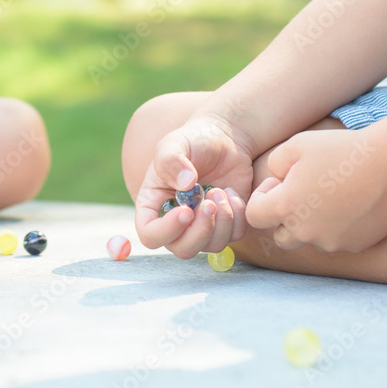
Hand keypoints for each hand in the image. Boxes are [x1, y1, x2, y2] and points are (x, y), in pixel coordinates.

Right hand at [134, 115, 250, 258]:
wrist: (225, 138)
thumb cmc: (193, 139)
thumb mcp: (175, 143)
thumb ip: (171, 161)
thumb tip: (185, 184)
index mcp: (154, 206)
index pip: (150, 235)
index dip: (166, 231)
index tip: (186, 210)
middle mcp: (176, 222)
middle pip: (182, 249)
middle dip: (200, 230)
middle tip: (210, 202)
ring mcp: (202, 226)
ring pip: (211, 246)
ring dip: (221, 220)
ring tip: (221, 190)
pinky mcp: (227, 224)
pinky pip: (234, 236)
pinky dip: (237, 216)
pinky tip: (232, 193)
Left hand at [246, 128, 386, 252]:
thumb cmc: (342, 150)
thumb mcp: (297, 145)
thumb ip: (274, 163)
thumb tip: (275, 180)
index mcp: (286, 207)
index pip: (254, 216)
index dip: (262, 198)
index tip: (280, 182)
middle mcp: (306, 231)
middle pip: (281, 236)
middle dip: (286, 219)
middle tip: (304, 194)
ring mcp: (332, 241)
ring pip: (312, 238)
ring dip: (315, 223)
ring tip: (333, 195)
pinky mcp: (356, 245)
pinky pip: (339, 239)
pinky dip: (340, 226)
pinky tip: (354, 202)